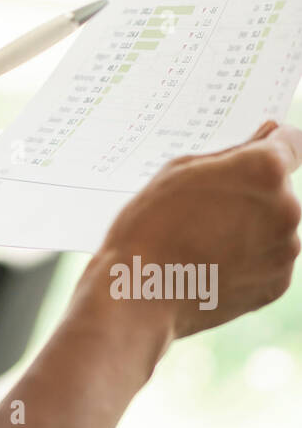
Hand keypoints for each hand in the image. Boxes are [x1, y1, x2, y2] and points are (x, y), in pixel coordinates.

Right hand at [87, 120, 301, 342]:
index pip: (291, 143)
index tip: (257, 151)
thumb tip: (269, 134)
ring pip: (274, 225)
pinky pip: (269, 259)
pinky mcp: (278, 284)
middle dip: (251, 192)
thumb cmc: (151, 225)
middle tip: (204, 208)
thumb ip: (233, 151)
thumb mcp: (182, 170)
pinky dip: (249, 259)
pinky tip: (212, 263)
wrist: (141, 293)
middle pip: (278, 189)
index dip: (272, 143)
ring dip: (250, 226)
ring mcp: (285, 250)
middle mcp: (287, 208)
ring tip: (203, 240)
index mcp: (265, 170)